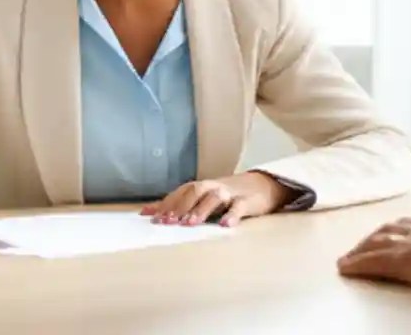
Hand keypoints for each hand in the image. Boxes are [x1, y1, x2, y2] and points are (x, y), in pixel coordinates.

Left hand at [140, 171, 289, 227]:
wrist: (264, 185)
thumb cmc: (228, 194)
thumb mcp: (204, 197)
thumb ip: (178, 204)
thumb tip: (146, 211)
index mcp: (202, 186)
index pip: (180, 192)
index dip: (166, 203)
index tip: (150, 217)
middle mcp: (214, 187)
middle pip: (194, 191)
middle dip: (179, 206)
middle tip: (167, 222)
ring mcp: (231, 194)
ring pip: (214, 198)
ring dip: (201, 209)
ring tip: (189, 223)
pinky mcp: (248, 202)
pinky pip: (239, 207)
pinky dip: (232, 215)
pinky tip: (225, 225)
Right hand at [337, 217, 410, 294]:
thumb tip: (408, 289)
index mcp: (406, 258)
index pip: (375, 260)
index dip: (357, 264)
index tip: (342, 266)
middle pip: (379, 241)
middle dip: (361, 248)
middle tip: (348, 255)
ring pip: (393, 227)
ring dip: (377, 234)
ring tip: (369, 239)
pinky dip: (400, 223)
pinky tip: (400, 224)